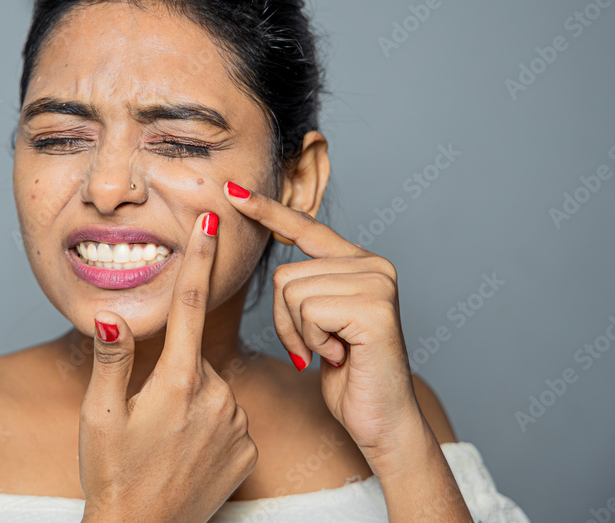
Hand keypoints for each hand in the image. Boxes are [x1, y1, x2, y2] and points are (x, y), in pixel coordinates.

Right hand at [78, 212, 257, 522]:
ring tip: (164, 441)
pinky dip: (210, 427)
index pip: (189, 305)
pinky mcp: (250, 450)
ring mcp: (237, 424)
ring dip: (191, 402)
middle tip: (147, 417)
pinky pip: (229, 419)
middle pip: (195, 358)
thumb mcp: (98, 416)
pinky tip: (188, 452)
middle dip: (173, 373)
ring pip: (212, 390)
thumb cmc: (113, 475)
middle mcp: (216, 397)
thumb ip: (111, 360)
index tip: (212, 220)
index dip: (199, 259)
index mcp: (178, 382)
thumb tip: (114, 315)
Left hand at [223, 181, 422, 470]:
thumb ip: (304, 288)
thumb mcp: (318, 322)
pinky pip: (308, 312)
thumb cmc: (347, 375)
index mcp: (359, 263)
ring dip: (299, 334)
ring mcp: (377, 283)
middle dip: (286, 320)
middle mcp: (373, 265)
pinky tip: (339, 356)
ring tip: (331, 351)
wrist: (382, 421)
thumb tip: (273, 268)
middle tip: (318, 347)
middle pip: (285, 274)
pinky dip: (313, 341)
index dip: (268, 211)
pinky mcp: (374, 307)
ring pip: (292, 293)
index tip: (233, 193)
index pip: (306, 228)